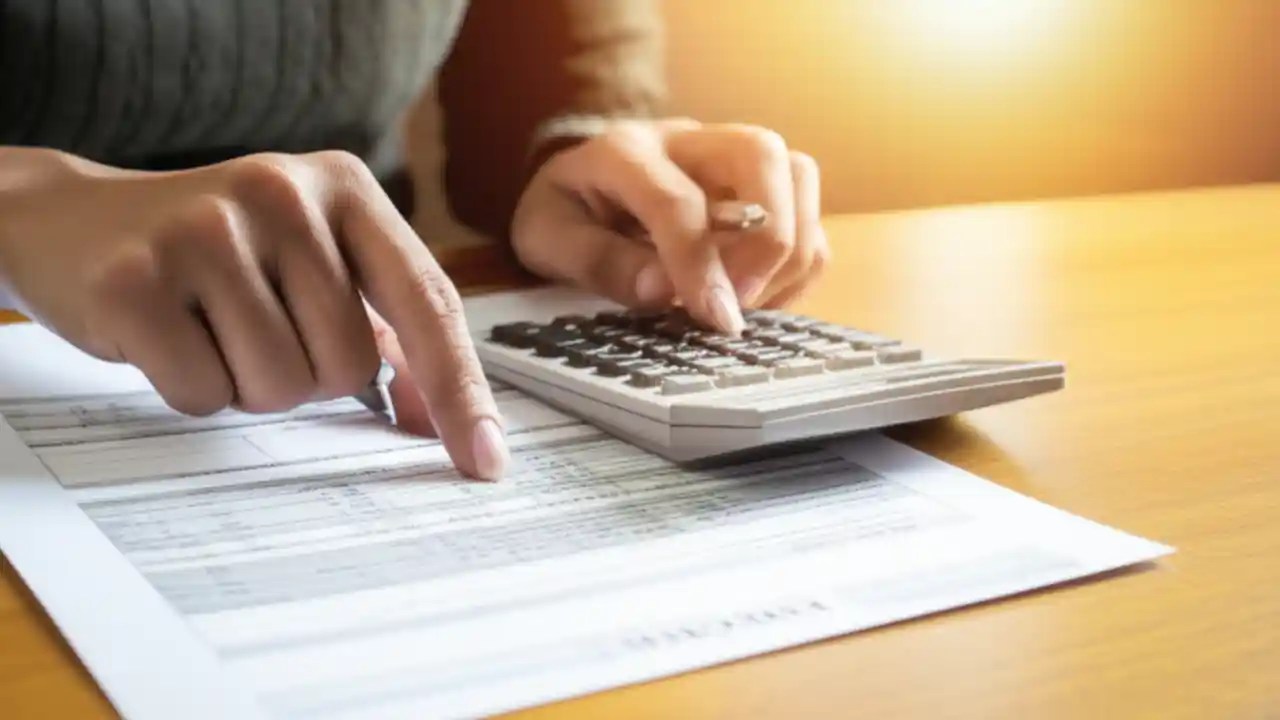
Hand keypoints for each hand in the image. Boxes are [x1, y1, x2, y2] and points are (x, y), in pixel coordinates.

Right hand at [0, 149, 507, 479]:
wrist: (73, 219)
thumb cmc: (220, 254)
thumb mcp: (312, 260)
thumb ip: (384, 326)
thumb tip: (441, 418)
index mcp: (345, 186)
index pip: (428, 302)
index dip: (460, 390)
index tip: (485, 461)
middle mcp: (282, 193)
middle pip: (350, 367)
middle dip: (309, 376)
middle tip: (256, 326)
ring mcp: (205, 231)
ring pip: (281, 389)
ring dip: (249, 383)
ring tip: (210, 325)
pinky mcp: (137, 280)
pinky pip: (206, 395)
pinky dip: (192, 388)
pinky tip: (167, 334)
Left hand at [511, 118, 827, 333]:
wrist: (576, 186)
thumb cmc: (564, 214)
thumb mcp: (548, 240)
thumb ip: (600, 262)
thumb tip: (662, 289)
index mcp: (624, 150)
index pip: (678, 199)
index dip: (701, 263)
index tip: (717, 319)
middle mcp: (687, 140)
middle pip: (762, 153)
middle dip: (768, 237)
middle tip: (742, 303)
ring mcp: (728, 156)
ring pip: (798, 174)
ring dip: (792, 249)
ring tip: (750, 304)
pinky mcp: (757, 183)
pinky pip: (807, 211)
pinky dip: (798, 260)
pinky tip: (761, 298)